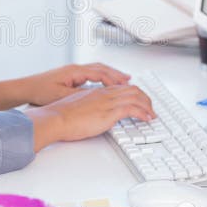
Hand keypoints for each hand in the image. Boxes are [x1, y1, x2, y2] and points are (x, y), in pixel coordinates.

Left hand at [21, 63, 130, 105]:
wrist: (24, 88)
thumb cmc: (39, 91)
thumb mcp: (62, 96)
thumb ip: (80, 95)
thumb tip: (97, 96)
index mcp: (74, 71)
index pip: (100, 73)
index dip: (114, 79)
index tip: (125, 84)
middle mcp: (75, 69)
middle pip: (101, 68)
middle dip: (116, 74)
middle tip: (129, 81)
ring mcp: (72, 72)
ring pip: (97, 70)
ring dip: (110, 75)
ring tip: (123, 81)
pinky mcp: (70, 77)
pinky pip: (91, 75)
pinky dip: (101, 79)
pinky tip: (105, 85)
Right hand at [25, 84, 154, 149]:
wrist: (55, 118)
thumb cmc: (60, 116)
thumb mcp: (76, 108)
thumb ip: (86, 108)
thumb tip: (90, 115)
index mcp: (96, 92)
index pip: (120, 88)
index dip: (132, 93)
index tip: (138, 101)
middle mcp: (103, 93)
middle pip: (132, 89)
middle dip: (144, 98)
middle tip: (149, 108)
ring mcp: (107, 101)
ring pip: (135, 96)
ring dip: (147, 105)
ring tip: (152, 114)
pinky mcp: (109, 112)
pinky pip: (133, 108)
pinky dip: (143, 113)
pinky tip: (147, 118)